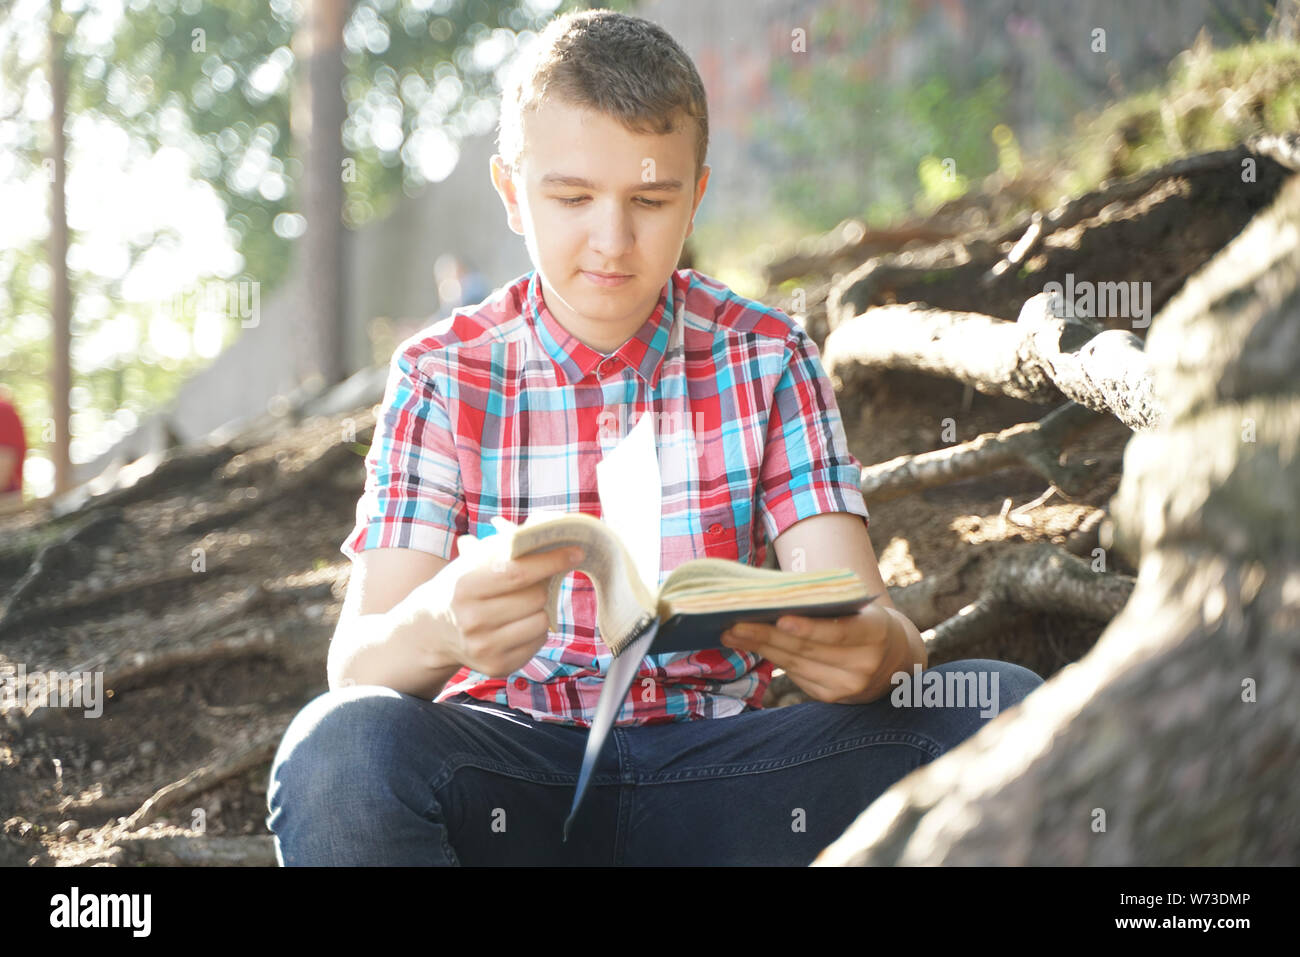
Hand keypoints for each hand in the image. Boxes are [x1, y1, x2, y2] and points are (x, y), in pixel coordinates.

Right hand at [420, 545, 584, 678]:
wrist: (432, 630)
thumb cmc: (462, 586)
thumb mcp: (473, 561)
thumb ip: (507, 543)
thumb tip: (548, 524)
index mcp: (465, 587)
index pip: (517, 572)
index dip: (550, 560)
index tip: (576, 551)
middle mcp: (472, 621)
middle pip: (535, 598)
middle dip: (543, 584)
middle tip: (539, 579)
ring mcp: (484, 648)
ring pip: (542, 621)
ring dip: (540, 608)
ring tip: (523, 603)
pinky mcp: (497, 667)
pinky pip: (538, 641)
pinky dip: (536, 628)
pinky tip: (518, 623)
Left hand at [721, 603, 901, 703]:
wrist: (892, 658)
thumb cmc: (864, 620)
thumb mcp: (858, 608)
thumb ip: (826, 605)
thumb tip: (775, 599)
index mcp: (875, 633)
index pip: (838, 633)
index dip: (808, 628)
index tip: (779, 619)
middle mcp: (864, 665)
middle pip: (807, 650)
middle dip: (767, 636)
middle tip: (733, 623)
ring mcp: (848, 687)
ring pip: (796, 665)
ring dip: (761, 648)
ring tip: (732, 633)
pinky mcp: (832, 698)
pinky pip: (796, 676)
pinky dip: (773, 659)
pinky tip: (752, 646)